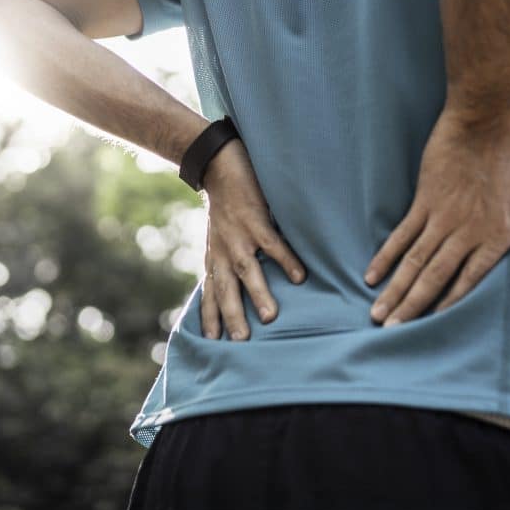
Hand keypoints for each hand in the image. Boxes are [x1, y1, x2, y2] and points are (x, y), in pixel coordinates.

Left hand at [199, 137, 306, 340]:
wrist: (218, 166)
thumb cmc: (224, 205)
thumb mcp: (218, 237)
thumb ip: (227, 260)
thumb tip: (239, 287)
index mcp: (215, 257)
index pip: (210, 293)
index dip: (210, 317)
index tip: (213, 342)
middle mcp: (224, 251)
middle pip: (226, 290)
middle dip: (232, 316)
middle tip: (241, 342)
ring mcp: (239, 236)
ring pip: (247, 271)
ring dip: (258, 294)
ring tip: (270, 317)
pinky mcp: (255, 219)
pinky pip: (271, 245)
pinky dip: (285, 260)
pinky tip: (299, 277)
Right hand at [364, 108, 509, 326]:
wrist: (485, 122)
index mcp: (497, 237)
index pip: (470, 281)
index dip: (450, 306)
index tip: (433, 329)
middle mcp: (467, 232)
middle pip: (435, 278)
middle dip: (413, 307)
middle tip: (393, 332)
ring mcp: (442, 217)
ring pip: (415, 262)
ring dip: (396, 290)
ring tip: (379, 314)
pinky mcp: (425, 200)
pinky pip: (402, 235)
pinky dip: (386, 256)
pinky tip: (372, 275)